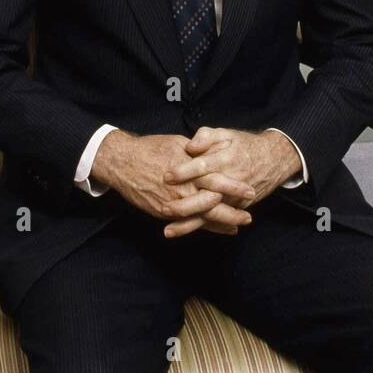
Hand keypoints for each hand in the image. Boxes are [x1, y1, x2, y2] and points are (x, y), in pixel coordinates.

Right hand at [91, 130, 255, 234]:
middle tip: (248, 216)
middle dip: (232, 211)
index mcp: (188, 168)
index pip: (217, 179)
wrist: (123, 161)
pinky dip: (200, 227)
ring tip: (235, 227)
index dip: (234, 187)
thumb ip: (196, 152)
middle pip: (212, 203)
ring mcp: (172, 202)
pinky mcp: (162, 211)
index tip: (249, 190)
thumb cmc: (150, 148)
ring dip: (220, 223)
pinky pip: (185, 222)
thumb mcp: (177, 143)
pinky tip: (212, 230)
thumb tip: (211, 154)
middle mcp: (182, 188)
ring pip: (201, 217)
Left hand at [160, 126, 301, 237]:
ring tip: (168, 231)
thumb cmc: (243, 145)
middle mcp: (229, 181)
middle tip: (163, 208)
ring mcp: (233, 198)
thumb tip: (190, 146)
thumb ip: (206, 137)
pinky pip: (217, 220)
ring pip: (209, 214)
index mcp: (225, 159)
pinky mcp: (236, 207)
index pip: (202, 166)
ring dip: (189, 224)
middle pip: (205, 197)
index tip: (166, 176)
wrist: (273, 160)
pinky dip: (202, 228)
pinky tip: (184, 233)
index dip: (184, 171)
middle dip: (184, 205)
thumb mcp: (225, 133)